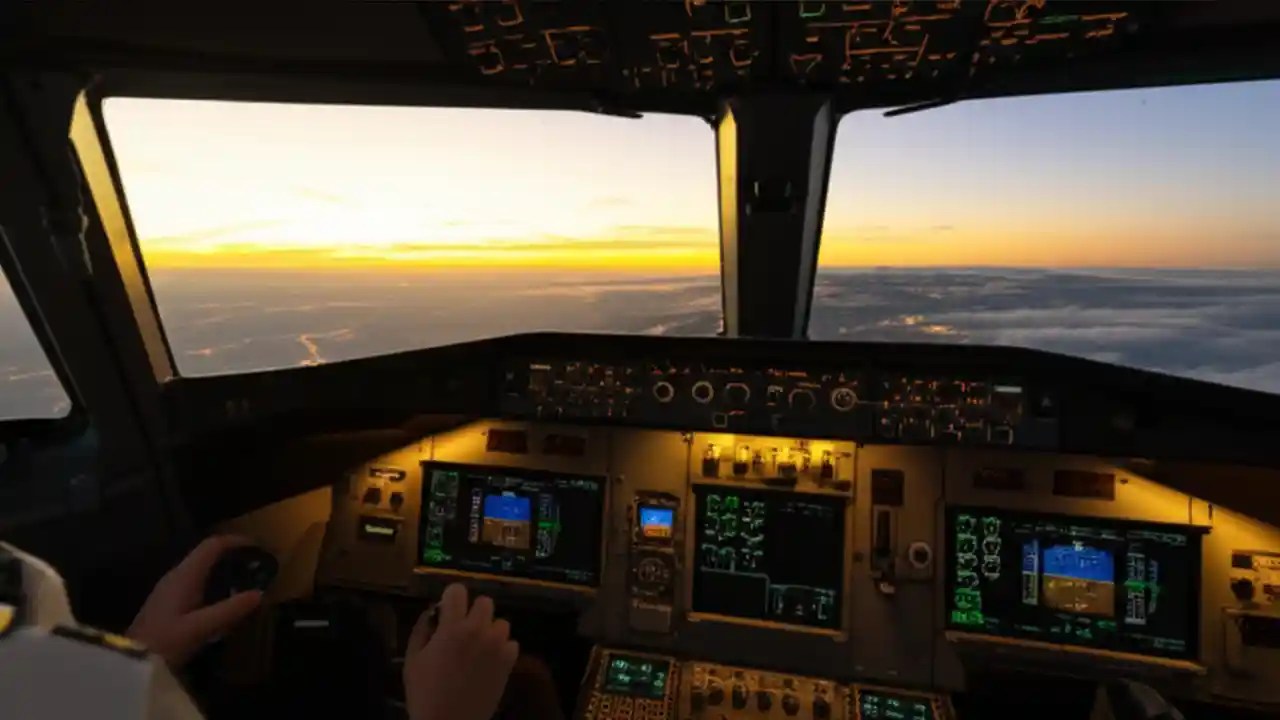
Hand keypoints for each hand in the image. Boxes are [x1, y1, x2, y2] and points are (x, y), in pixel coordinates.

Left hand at [127, 535, 263, 667]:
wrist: (130, 660)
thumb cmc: (164, 641)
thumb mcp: (201, 628)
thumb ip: (230, 610)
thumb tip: (259, 593)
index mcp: (185, 576)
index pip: (212, 546)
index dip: (236, 541)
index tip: (258, 547)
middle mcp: (176, 576)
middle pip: (206, 554)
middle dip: (232, 555)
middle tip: (256, 566)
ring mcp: (169, 588)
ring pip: (200, 568)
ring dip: (222, 569)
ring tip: (244, 580)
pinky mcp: (167, 602)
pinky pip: (195, 582)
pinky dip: (213, 583)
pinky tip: (222, 600)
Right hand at [404, 584, 518, 719]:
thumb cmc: (424, 693)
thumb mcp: (413, 659)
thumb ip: (423, 629)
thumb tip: (432, 611)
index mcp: (452, 627)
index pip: (457, 590)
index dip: (451, 598)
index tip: (447, 610)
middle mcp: (478, 631)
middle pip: (485, 602)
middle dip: (473, 612)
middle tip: (463, 630)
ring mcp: (497, 646)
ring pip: (501, 623)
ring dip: (490, 630)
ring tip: (478, 648)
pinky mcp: (510, 662)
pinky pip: (511, 644)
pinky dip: (502, 649)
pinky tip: (489, 662)